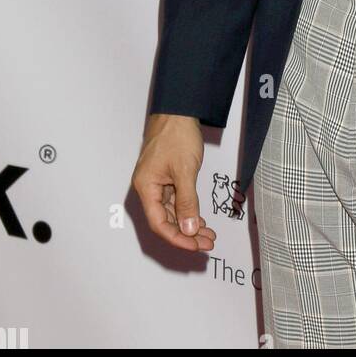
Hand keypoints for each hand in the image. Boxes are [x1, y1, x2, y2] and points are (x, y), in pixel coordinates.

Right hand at [132, 114, 216, 252]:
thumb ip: (187, 202)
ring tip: (209, 235)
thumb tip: (189, 229)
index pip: (159, 223)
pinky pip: (176, 201)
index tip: (195, 246)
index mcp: (146, 187)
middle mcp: (148, 187)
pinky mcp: (166, 177)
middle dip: (187, 234)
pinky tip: (201, 219)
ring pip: (172, 212)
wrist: (178, 110)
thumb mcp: (185, 170)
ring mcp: (157, 182)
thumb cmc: (177, 135)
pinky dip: (188, 211)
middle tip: (208, 243)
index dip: (177, 238)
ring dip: (189, 224)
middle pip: (165, 220)